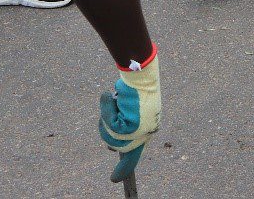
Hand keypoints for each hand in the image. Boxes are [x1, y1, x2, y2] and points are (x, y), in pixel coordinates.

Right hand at [100, 46, 160, 183]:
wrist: (141, 74)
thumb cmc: (134, 86)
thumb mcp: (129, 107)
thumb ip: (121, 125)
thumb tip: (112, 143)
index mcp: (146, 129)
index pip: (134, 154)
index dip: (124, 168)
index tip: (115, 180)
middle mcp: (146, 133)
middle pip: (114, 144)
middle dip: (107, 127)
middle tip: (110, 108)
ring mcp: (140, 131)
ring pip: (109, 135)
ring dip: (107, 115)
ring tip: (116, 100)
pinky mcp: (132, 126)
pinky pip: (109, 124)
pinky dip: (106, 109)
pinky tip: (113, 97)